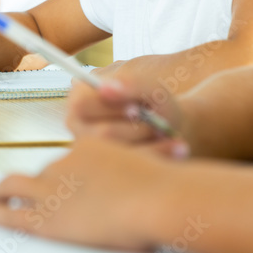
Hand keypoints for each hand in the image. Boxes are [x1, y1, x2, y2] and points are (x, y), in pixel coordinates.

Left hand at [0, 137, 171, 252]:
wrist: (158, 198)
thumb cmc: (167, 187)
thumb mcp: (159, 163)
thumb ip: (153, 162)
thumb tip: (181, 149)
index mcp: (89, 147)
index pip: (66, 157)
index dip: (60, 172)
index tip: (59, 178)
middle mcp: (65, 163)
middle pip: (37, 170)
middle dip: (27, 182)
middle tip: (15, 190)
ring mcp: (53, 188)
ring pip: (14, 185)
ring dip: (4, 193)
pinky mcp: (47, 216)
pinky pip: (9, 212)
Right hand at [65, 68, 186, 156]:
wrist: (168, 126)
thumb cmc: (154, 103)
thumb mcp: (150, 88)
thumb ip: (131, 84)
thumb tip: (105, 87)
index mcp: (79, 98)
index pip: (83, 105)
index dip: (112, 108)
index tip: (137, 108)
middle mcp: (77, 124)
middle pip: (102, 133)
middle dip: (136, 129)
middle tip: (154, 123)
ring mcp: (87, 148)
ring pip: (117, 152)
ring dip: (147, 142)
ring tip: (163, 133)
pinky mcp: (105, 167)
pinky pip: (129, 169)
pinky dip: (159, 156)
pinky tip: (176, 148)